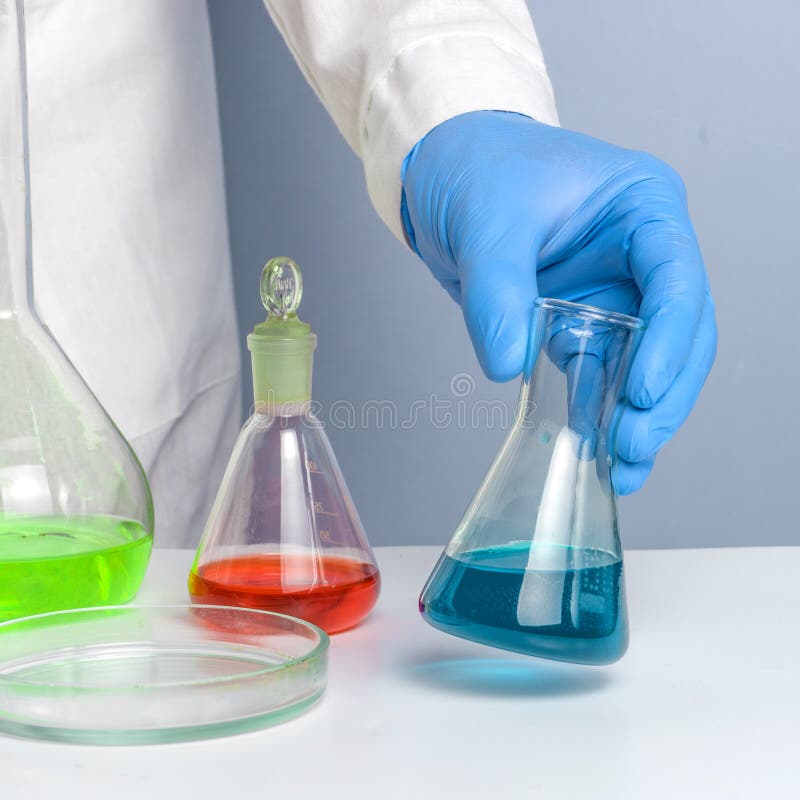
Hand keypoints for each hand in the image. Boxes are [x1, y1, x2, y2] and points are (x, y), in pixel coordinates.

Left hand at [401, 111, 716, 492]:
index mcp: (644, 207)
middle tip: (632, 443)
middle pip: (679, 333)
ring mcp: (614, 290)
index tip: (642, 394)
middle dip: (661, 394)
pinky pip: (600, 371)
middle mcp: (641, 254)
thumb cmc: (479, 167)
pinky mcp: (580, 320)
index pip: (678, 280)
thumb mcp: (487, 222)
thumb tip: (508, 364)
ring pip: (645, 362)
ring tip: (624, 465)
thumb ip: (498, 293)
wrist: (445, 169)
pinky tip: (597, 450)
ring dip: (637, 415)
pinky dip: (600, 410)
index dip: (670, 342)